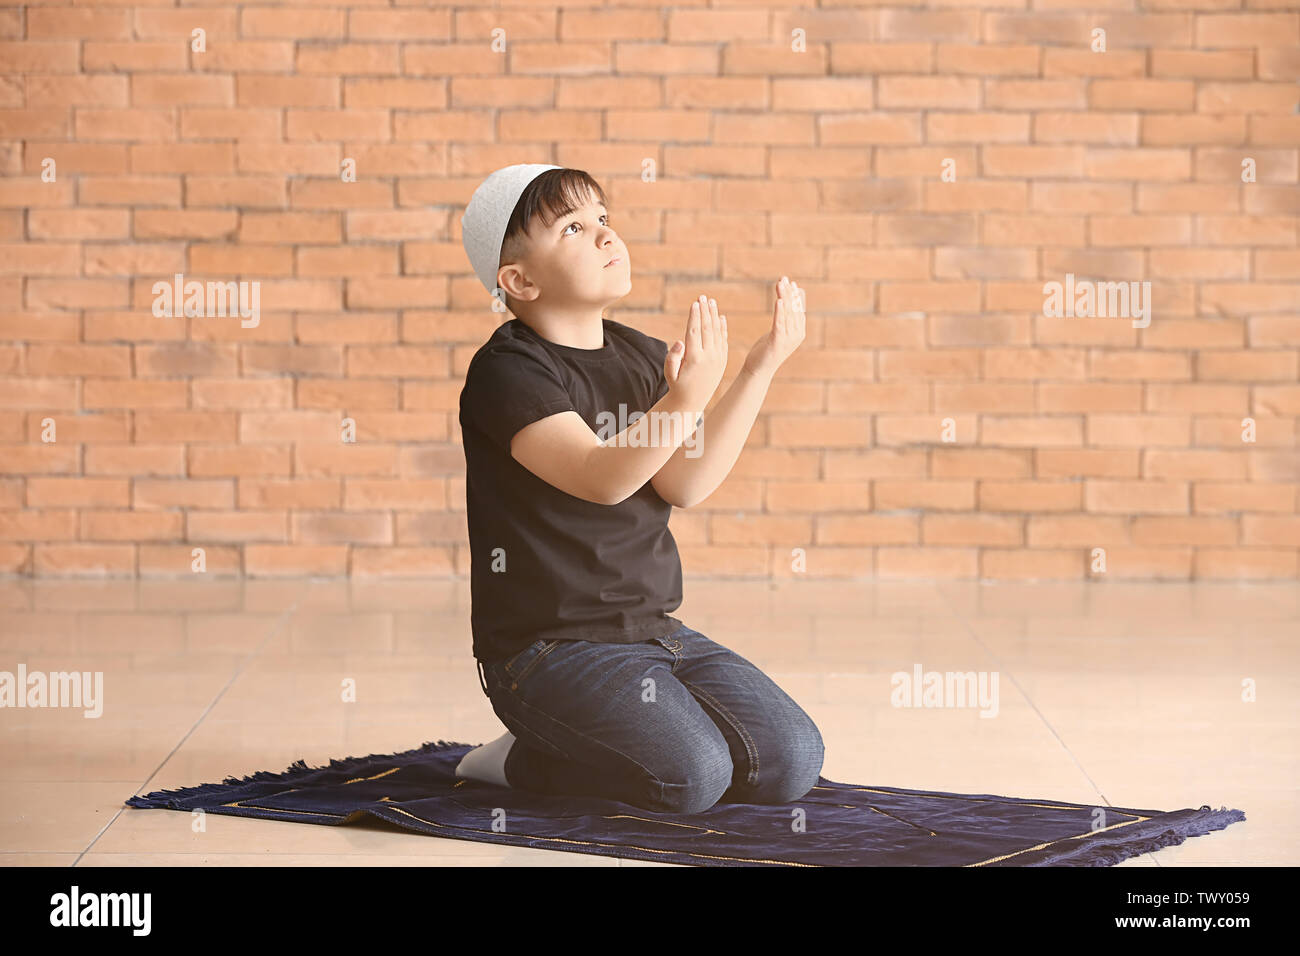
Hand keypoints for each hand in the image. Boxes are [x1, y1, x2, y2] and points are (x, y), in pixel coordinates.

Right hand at [664, 293, 727, 411]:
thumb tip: (680, 340)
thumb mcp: (669, 373)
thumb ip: (672, 357)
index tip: (694, 303)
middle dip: (705, 311)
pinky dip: (723, 328)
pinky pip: (724, 341)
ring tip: (711, 301)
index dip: (694, 316)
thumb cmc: (677, 385)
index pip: (694, 332)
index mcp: (694, 359)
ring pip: (717, 332)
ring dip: (714, 315)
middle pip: (707, 329)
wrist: (693, 402)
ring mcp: (718, 358)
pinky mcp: (723, 361)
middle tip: (703, 296)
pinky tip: (721, 317)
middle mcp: (708, 357)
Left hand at [744, 276, 805, 378]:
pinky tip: (778, 300)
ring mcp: (788, 339)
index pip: (799, 310)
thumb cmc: (766, 350)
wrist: (758, 370)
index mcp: (798, 332)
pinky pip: (780, 323)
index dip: (796, 296)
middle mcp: (796, 335)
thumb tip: (786, 301)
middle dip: (789, 292)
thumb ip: (785, 318)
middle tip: (784, 278)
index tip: (791, 283)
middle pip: (794, 309)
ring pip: (787, 313)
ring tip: (780, 283)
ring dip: (784, 296)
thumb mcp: (778, 332)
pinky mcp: (778, 342)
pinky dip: (780, 311)